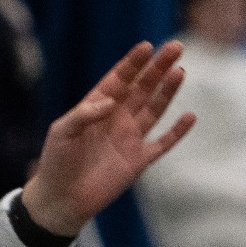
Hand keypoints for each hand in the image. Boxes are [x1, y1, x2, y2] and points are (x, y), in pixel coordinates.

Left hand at [21, 41, 192, 235]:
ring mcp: (129, 138)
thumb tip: (112, 101)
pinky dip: (177, 131)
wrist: (61, 199)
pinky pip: (163, 143)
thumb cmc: (56, 163)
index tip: (147, 46)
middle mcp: (116, 119)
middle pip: (142, 88)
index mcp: (96, 108)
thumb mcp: (62, 132)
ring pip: (154, 109)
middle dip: (158, 68)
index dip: (133, 63)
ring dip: (168, 90)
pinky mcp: (139, 160)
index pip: (119, 79)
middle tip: (176, 47)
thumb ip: (84, 114)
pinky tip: (190, 116)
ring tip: (180, 71)